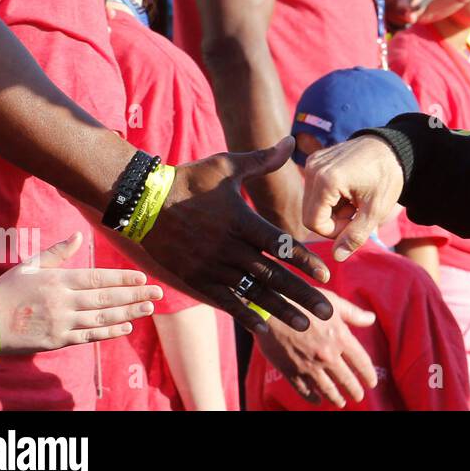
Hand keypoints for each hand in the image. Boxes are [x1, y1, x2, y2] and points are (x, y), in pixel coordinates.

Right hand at [0, 233, 162, 354]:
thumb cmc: (6, 291)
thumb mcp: (29, 266)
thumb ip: (57, 252)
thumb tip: (80, 234)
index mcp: (58, 281)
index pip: (98, 278)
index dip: (123, 279)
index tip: (143, 278)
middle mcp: (63, 302)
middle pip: (106, 298)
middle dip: (135, 295)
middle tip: (158, 294)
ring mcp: (61, 323)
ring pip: (101, 318)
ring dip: (128, 313)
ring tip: (149, 309)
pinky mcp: (57, 341)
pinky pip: (88, 336)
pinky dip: (109, 332)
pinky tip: (126, 327)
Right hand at [141, 137, 332, 332]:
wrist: (141, 202)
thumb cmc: (189, 181)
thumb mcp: (226, 166)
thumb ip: (262, 160)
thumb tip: (290, 141)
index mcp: (241, 220)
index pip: (280, 245)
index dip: (304, 262)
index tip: (325, 276)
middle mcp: (229, 247)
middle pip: (273, 276)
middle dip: (303, 295)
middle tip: (328, 313)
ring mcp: (211, 266)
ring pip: (253, 293)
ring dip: (281, 310)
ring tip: (305, 325)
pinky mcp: (195, 279)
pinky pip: (225, 301)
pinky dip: (245, 315)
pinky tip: (264, 329)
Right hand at [253, 291, 377, 405]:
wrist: (269, 308)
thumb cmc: (303, 300)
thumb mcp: (332, 302)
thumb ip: (353, 313)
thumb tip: (371, 318)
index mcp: (341, 337)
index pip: (361, 362)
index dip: (368, 374)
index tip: (372, 382)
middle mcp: (327, 355)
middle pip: (346, 379)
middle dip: (355, 390)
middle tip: (359, 397)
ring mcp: (309, 365)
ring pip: (328, 388)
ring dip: (336, 398)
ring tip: (341, 403)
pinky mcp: (291, 371)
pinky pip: (305, 390)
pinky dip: (312, 398)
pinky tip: (317, 401)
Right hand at [303, 135, 405, 261]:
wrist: (393, 148)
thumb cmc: (387, 177)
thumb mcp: (375, 210)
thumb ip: (356, 235)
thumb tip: (338, 257)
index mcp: (326, 180)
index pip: (314, 222)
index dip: (333, 231)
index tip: (355, 222)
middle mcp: (314, 168)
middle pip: (310, 213)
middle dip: (332, 220)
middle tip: (356, 212)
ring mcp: (313, 162)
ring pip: (311, 203)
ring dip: (332, 210)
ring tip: (354, 201)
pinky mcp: (315, 160)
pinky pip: (314, 190)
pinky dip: (330, 197)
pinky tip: (349, 191)